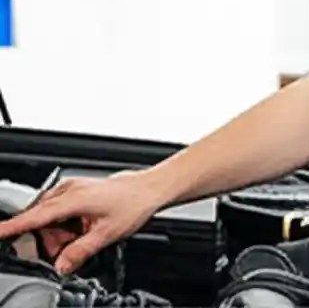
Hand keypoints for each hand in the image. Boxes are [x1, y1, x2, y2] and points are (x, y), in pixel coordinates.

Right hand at [0, 170, 166, 273]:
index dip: (12, 227)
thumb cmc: (134, 203)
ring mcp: (71, 188)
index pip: (34, 216)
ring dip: (59, 231)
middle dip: (50, 238)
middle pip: (40, 220)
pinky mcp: (75, 190)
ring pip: (48, 216)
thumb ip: (80, 251)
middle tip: (72, 246)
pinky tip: (83, 226)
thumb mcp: (107, 233)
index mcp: (73, 199)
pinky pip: (58, 210)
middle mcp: (68, 190)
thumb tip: (62, 265)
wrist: (149, 188)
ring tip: (83, 234)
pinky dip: (65, 223)